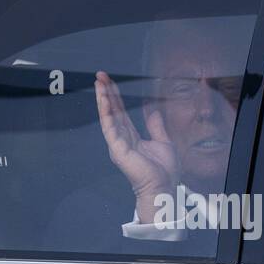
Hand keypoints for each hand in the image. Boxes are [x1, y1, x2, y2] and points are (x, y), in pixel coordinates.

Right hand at [94, 71, 177, 222]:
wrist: (164, 187)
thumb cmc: (164, 171)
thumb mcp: (163, 141)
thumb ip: (156, 126)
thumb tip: (153, 111)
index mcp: (132, 137)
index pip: (121, 113)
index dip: (116, 97)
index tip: (110, 82)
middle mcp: (122, 139)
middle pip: (112, 111)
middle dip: (106, 92)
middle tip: (100, 75)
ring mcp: (118, 144)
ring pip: (108, 116)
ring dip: (103, 98)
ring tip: (98, 82)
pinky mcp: (118, 149)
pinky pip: (109, 127)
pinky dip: (105, 111)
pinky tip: (103, 98)